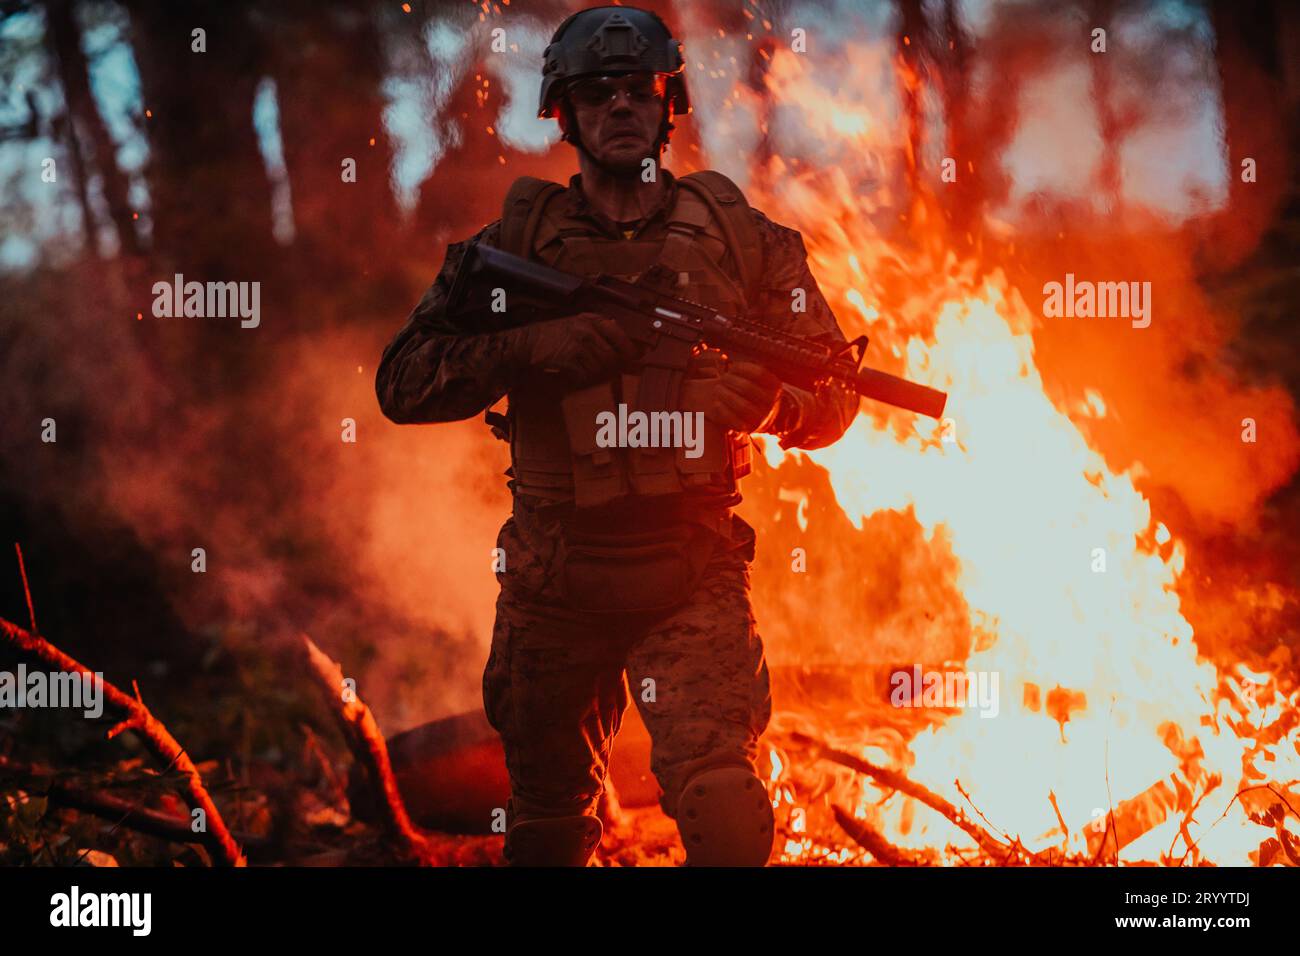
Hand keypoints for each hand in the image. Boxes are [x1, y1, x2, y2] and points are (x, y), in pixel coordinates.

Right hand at [520, 312, 637, 384]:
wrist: (527, 343)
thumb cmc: (551, 335)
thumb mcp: (576, 324)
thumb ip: (598, 331)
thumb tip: (622, 348)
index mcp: (591, 320)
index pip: (619, 334)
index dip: (629, 349)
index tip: (634, 359)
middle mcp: (587, 330)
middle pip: (613, 355)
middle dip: (613, 368)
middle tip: (611, 374)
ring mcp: (579, 344)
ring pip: (601, 367)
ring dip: (597, 376)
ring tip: (588, 374)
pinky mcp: (571, 359)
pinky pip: (587, 375)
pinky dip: (583, 380)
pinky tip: (576, 376)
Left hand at [707, 360, 782, 432]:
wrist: (758, 416)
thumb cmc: (753, 391)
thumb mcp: (759, 379)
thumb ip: (750, 369)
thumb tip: (729, 360)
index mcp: (775, 388)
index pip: (759, 373)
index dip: (742, 368)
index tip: (732, 367)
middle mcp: (771, 403)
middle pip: (747, 388)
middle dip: (731, 381)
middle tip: (722, 379)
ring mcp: (761, 417)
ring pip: (742, 406)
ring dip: (726, 395)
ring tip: (717, 389)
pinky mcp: (750, 428)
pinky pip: (735, 421)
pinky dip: (723, 411)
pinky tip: (716, 403)